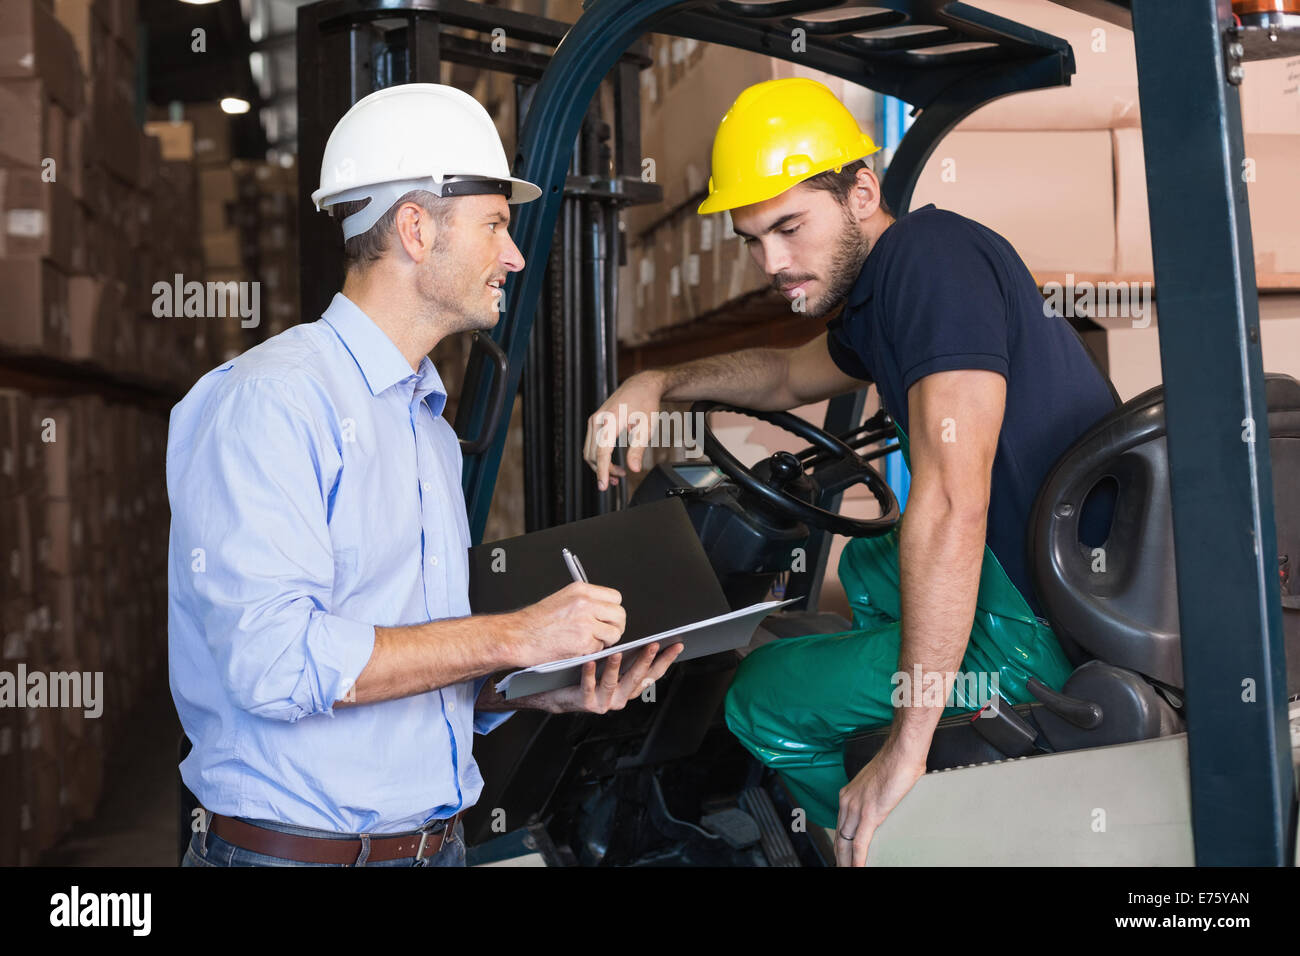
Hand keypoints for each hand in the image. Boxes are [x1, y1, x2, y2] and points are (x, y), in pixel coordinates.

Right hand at [509, 582, 625, 666]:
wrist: (518, 636)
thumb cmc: (536, 622)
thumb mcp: (562, 599)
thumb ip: (585, 601)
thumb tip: (605, 610)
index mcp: (581, 590)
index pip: (615, 597)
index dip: (613, 610)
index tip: (609, 617)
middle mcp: (585, 604)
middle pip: (620, 614)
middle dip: (615, 626)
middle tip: (606, 633)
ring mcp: (586, 623)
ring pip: (614, 633)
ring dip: (606, 640)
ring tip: (590, 641)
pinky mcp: (583, 643)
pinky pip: (600, 648)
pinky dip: (592, 651)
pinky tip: (577, 648)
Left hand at [511, 642, 684, 713]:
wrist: (554, 691)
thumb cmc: (584, 673)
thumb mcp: (609, 665)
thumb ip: (626, 656)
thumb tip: (644, 636)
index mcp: (628, 687)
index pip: (653, 674)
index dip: (666, 660)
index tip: (677, 645)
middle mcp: (620, 698)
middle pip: (637, 678)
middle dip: (646, 661)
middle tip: (653, 645)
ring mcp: (604, 702)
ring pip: (614, 683)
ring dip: (617, 668)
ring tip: (618, 653)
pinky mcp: (586, 703)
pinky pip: (588, 686)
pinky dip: (590, 674)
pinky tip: (590, 661)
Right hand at [583, 371, 664, 490]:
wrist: (641, 386)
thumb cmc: (646, 404)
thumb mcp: (647, 427)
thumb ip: (638, 449)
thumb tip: (634, 468)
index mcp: (610, 420)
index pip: (602, 452)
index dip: (602, 471)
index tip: (603, 486)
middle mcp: (597, 420)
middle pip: (593, 454)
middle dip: (603, 470)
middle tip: (618, 479)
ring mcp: (594, 420)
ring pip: (589, 451)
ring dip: (600, 465)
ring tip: (617, 474)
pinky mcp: (594, 422)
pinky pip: (591, 444)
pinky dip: (599, 456)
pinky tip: (611, 463)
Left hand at [835, 741, 925, 866]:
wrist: (902, 752)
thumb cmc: (895, 764)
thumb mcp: (878, 784)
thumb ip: (874, 798)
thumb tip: (881, 808)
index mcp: (848, 794)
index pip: (840, 826)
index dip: (839, 845)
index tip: (842, 856)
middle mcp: (847, 801)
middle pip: (839, 838)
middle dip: (839, 857)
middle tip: (842, 868)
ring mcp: (856, 808)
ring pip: (845, 843)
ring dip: (846, 862)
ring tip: (848, 871)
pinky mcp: (869, 813)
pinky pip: (860, 843)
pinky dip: (858, 859)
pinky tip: (858, 868)